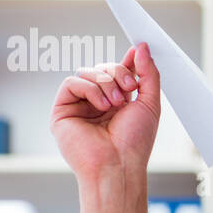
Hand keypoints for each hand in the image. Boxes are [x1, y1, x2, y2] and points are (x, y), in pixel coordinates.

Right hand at [50, 42, 161, 181]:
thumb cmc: (135, 142)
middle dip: (118, 73)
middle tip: (130, 89)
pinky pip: (72, 82)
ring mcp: (80, 107)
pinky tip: (101, 105)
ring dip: (105, 82)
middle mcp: (98, 104)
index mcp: (118, 103)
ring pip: (88, 73)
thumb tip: (142, 47)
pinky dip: (89, 88)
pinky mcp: (62, 111)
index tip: (137, 49)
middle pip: (104, 69)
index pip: (119, 74)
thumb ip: (148, 74)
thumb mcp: (150, 103)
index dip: (127, 62)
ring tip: (115, 103)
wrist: (118, 165)